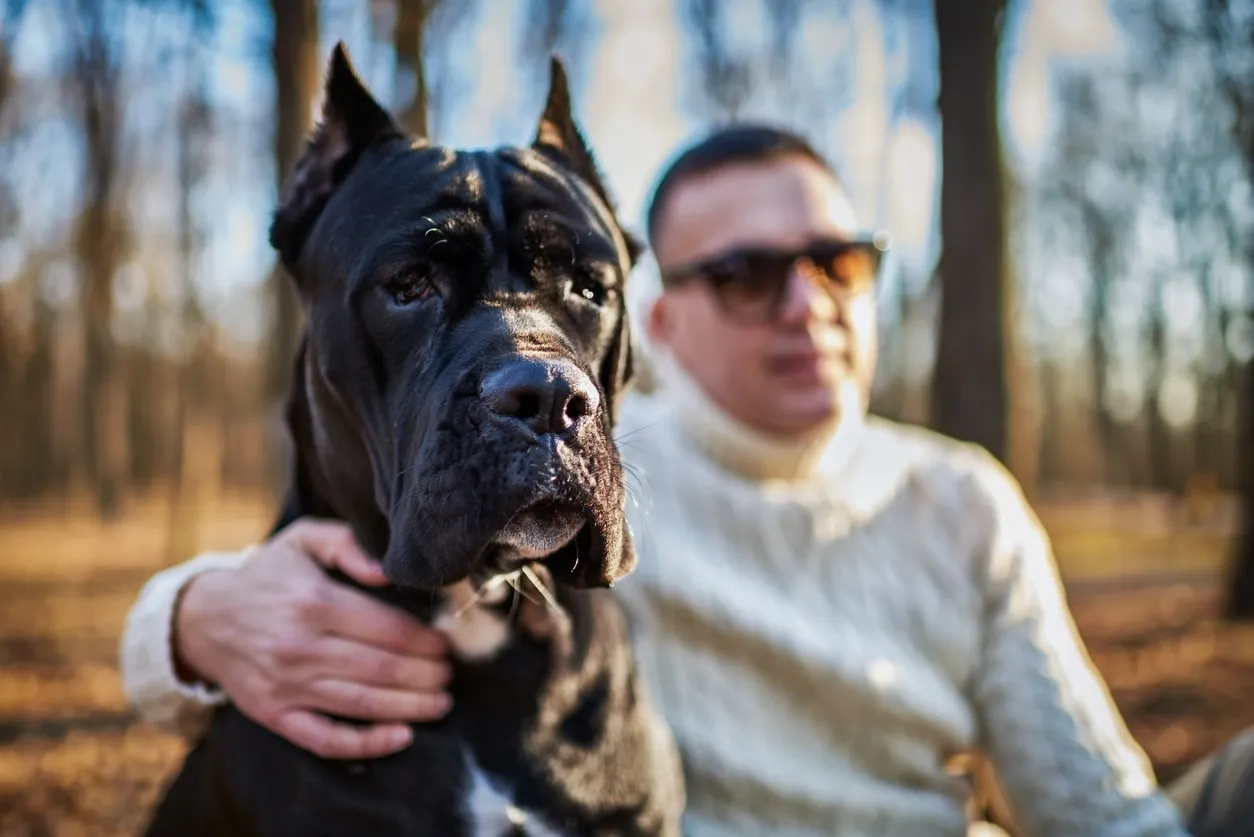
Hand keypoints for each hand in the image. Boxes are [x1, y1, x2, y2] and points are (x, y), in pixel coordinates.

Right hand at [174, 518, 450, 759]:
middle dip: (427, 675)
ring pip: (362, 703)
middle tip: (450, 674)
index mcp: (314, 602)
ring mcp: (286, 685)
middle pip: (382, 668)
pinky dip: (366, 743)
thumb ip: (348, 544)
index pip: (387, 628)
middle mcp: (300, 646)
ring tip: (441, 702)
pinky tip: (401, 736)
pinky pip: (325, 738)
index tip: (447, 644)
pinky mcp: (274, 714)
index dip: (425, 640)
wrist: (205, 618)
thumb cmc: (269, 576)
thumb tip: (388, 573)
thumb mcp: (304, 539)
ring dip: (411, 707)